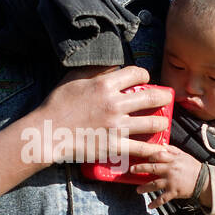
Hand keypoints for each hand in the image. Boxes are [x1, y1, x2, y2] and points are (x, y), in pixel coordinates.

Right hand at [37, 66, 171, 165]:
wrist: (48, 133)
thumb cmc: (57, 105)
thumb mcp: (73, 79)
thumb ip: (94, 70)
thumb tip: (111, 65)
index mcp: (105, 85)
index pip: (137, 74)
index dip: (144, 76)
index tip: (145, 80)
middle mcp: (115, 104)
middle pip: (151, 97)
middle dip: (163, 97)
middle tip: (167, 98)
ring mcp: (117, 126)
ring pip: (152, 123)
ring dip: (162, 122)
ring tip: (164, 122)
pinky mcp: (115, 146)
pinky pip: (141, 148)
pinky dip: (154, 149)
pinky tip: (162, 148)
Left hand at [133, 145, 201, 208]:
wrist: (204, 181)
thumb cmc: (194, 167)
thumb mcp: (185, 155)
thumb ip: (173, 150)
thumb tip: (162, 146)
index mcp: (174, 160)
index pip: (158, 155)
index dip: (149, 156)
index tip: (142, 157)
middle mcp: (171, 170)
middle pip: (153, 168)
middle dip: (141, 168)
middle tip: (132, 170)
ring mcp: (172, 181)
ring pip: (155, 184)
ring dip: (145, 187)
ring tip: (138, 190)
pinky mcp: (174, 192)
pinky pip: (163, 198)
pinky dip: (156, 203)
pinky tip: (149, 206)